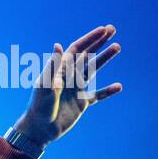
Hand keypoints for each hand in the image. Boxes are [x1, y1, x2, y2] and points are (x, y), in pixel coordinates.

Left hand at [13, 24, 122, 145]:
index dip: (89, 39)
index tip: (103, 29)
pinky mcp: (81, 103)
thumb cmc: (38, 107)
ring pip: (93, 70)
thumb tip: (58, 45)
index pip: (76, 49)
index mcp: (59, 71)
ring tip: (117, 47)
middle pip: (87, 55)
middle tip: (113, 29)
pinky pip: (98, 95)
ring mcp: (76, 89)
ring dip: (105, 58)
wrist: (39, 129)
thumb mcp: (45, 85)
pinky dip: (108, 91)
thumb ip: (53, 66)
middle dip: (99, 42)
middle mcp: (69, 77)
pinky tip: (119, 86)